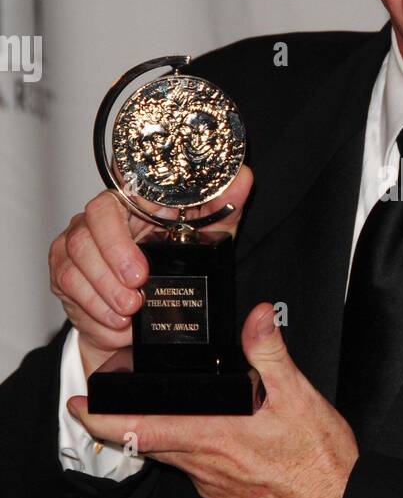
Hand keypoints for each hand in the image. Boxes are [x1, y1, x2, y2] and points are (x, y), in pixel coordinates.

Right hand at [49, 165, 253, 377]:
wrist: (144, 317)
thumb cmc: (175, 268)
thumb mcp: (208, 236)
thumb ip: (225, 207)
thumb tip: (243, 178)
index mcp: (135, 200)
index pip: (125, 180)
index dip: (132, 196)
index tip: (151, 219)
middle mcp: (103, 216)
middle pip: (95, 216)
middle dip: (116, 252)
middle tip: (139, 282)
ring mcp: (79, 241)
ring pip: (78, 251)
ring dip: (106, 285)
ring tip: (131, 307)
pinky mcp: (65, 271)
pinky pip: (69, 282)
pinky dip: (95, 305)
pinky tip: (116, 319)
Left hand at [66, 302, 358, 497]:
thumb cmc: (322, 464)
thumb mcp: (301, 397)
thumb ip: (271, 353)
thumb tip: (256, 316)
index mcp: (215, 437)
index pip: (139, 428)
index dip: (100, 418)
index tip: (77, 405)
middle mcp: (205, 467)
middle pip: (147, 442)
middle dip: (123, 421)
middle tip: (109, 400)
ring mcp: (214, 486)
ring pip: (173, 455)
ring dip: (162, 434)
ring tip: (167, 409)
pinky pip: (198, 470)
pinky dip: (194, 450)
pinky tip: (217, 437)